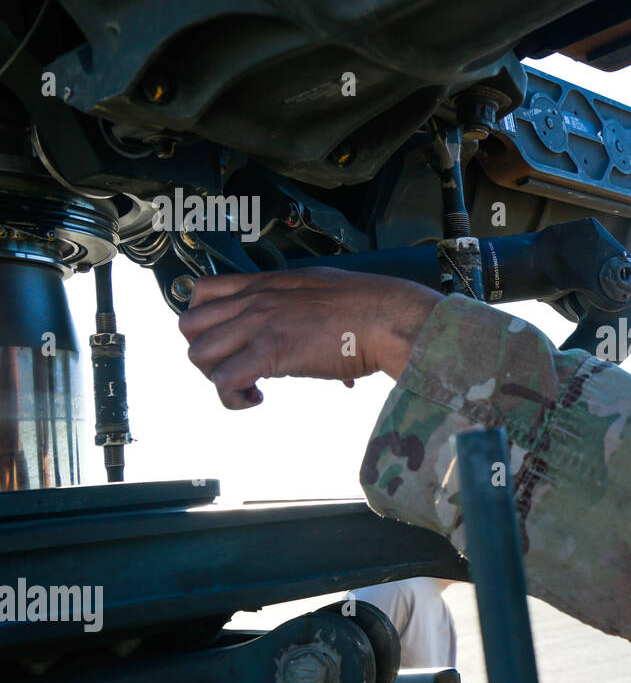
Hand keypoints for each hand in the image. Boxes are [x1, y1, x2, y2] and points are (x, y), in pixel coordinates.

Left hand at [178, 267, 440, 409]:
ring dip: (216, 377)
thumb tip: (309, 331)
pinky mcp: (269, 353)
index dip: (205, 322)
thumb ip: (302, 305)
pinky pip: (223, 381)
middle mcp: (255, 299)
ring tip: (248, 387)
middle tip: (236, 368)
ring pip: (198, 354)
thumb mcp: (323, 289)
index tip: (228, 342)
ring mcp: (259, 324)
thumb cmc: (371, 308)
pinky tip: (256, 399)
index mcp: (267, 282)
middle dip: (206, 354)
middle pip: (189, 325)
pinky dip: (232, 398)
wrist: (389, 318)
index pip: (202, 291)